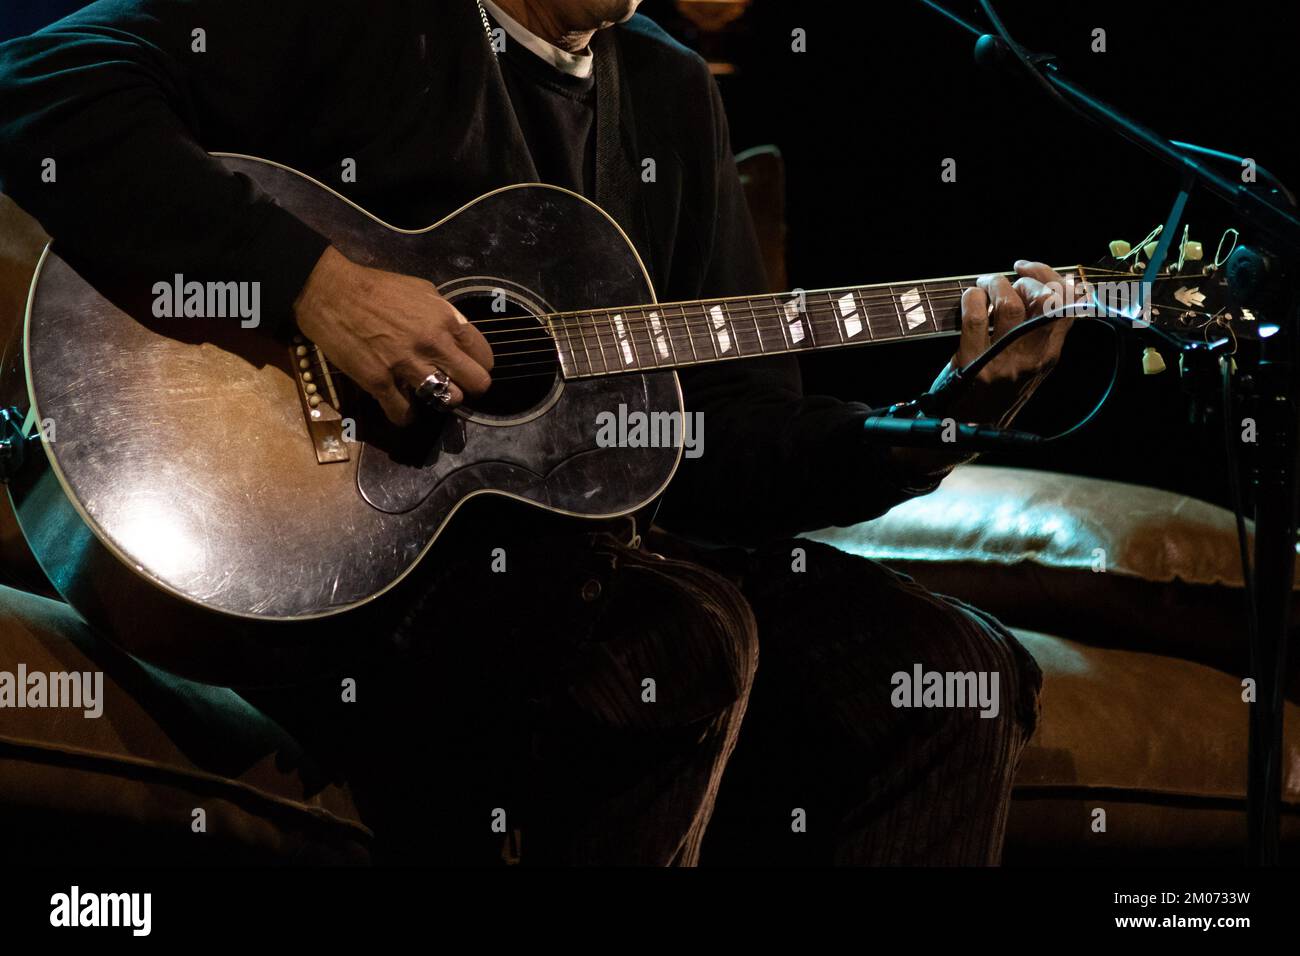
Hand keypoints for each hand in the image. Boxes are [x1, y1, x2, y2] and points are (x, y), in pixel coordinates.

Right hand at [292, 246, 493, 423]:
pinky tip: (400, 405)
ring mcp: (406, 365)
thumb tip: (459, 335)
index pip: (484, 357)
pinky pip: (404, 414)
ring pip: (447, 401)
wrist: (330, 292)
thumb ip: (445, 315)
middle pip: (476, 384)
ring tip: (426, 392)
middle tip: (454, 385)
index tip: (467, 368)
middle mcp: (433, 344)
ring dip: (439, 400)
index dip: (478, 365)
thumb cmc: (376, 288)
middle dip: (468, 387)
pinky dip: (404, 414)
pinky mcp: (379, 382)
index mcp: (446, 320)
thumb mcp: (422, 291)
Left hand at [885, 259, 1075, 482]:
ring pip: (1010, 303)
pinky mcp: (974, 365)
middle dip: (1026, 277)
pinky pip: (976, 317)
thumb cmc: (994, 395)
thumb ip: (1038, 334)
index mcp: (1049, 357)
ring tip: (983, 285)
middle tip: (1004, 279)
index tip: (1028, 268)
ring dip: (995, 283)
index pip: (1068, 306)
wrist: (964, 434)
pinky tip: (969, 299)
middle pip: (1045, 299)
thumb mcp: (1027, 368)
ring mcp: (1004, 363)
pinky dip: (972, 298)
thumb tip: (1044, 288)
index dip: (1051, 277)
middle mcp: (1033, 360)